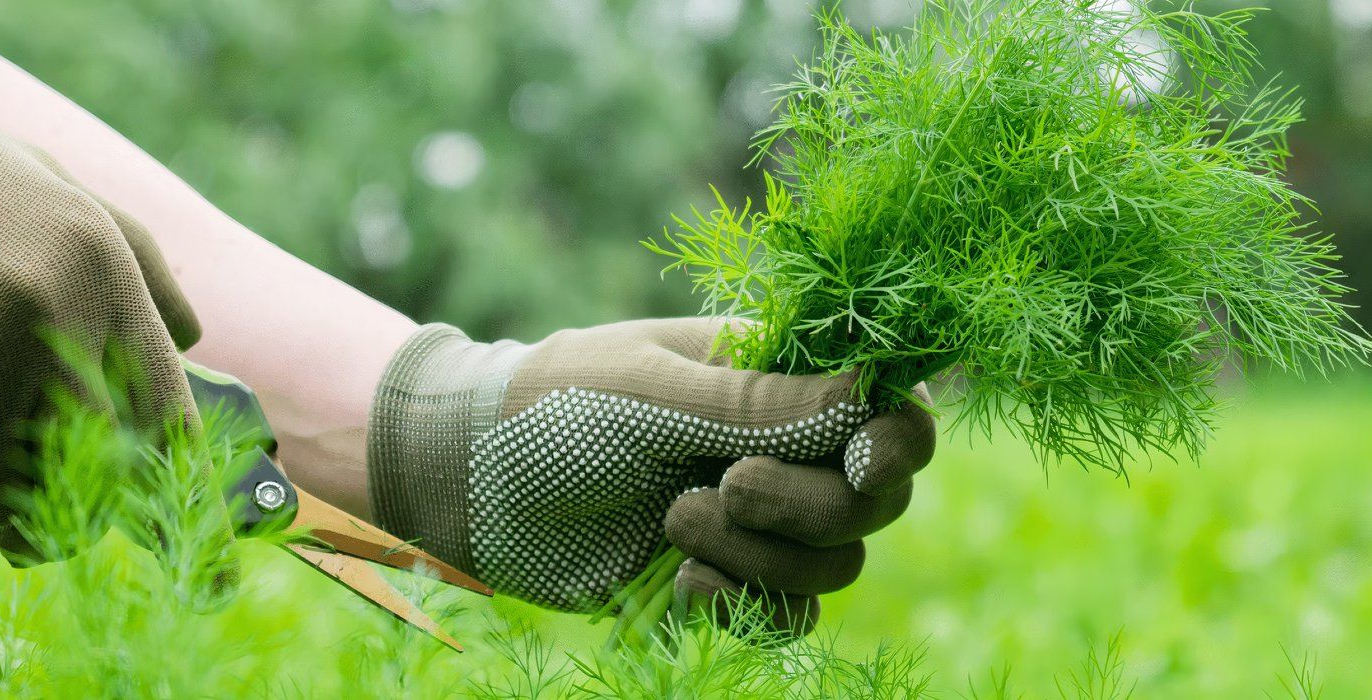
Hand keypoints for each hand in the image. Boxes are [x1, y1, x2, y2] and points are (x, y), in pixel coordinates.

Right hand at [0, 128, 234, 604]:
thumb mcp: (73, 201)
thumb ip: (146, 272)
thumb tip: (194, 342)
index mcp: (98, 275)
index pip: (166, 416)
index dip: (188, 506)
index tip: (213, 579)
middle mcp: (46, 313)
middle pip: (94, 464)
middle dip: (72, 519)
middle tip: (46, 540)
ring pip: (7, 478)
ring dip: (3, 505)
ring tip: (2, 501)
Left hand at [368, 317, 934, 632]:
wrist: (472, 480)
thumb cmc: (558, 406)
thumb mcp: (654, 392)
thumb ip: (762, 400)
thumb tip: (876, 389)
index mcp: (776, 379)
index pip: (888, 411)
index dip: (899, 445)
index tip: (862, 466)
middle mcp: (781, 449)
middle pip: (873, 504)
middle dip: (806, 506)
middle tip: (725, 486)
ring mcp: (756, 521)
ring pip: (832, 568)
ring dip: (759, 557)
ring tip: (672, 521)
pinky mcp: (724, 580)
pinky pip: (782, 617)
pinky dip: (741, 608)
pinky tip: (681, 586)